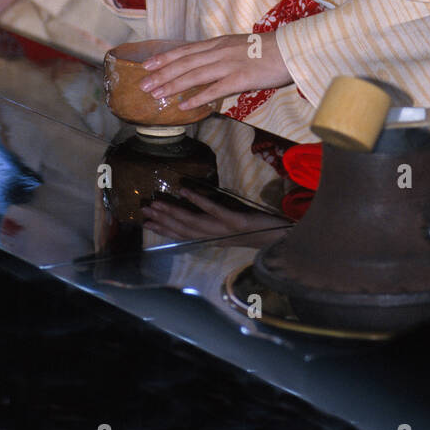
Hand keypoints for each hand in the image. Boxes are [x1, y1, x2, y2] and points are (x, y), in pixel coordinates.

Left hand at [140, 31, 291, 109]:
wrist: (290, 48)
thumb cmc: (268, 49)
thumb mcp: (240, 46)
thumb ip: (223, 54)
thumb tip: (208, 63)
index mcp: (219, 43)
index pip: (186, 50)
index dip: (165, 58)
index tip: (147, 65)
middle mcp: (219, 52)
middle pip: (184, 63)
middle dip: (162, 74)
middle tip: (143, 84)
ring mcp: (229, 64)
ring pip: (194, 75)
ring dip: (173, 86)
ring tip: (156, 95)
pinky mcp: (240, 79)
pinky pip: (214, 90)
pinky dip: (197, 98)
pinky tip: (184, 106)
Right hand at [141, 187, 289, 240]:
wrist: (284, 238)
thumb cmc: (261, 229)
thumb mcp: (235, 227)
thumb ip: (219, 222)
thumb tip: (200, 211)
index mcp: (215, 238)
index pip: (184, 235)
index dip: (165, 229)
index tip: (147, 222)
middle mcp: (216, 237)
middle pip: (184, 229)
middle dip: (163, 220)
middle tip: (144, 210)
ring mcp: (225, 230)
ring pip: (193, 222)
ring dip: (173, 212)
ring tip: (156, 202)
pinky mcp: (237, 221)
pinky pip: (214, 210)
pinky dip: (197, 201)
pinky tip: (184, 191)